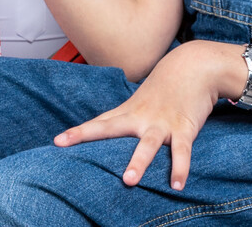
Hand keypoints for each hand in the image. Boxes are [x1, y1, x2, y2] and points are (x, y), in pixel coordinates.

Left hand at [53, 41, 231, 190]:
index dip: (78, 132)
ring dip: (139, 162)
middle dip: (87, 136)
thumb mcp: (141, 102)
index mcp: (129, 112)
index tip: (57, 142)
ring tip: (129, 181)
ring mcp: (162, 123)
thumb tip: (111, 134)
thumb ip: (126, 120)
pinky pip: (182, 151)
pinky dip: (180, 168)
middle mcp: (141, 117)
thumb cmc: (164, 88)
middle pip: (110, 127)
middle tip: (64, 145)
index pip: (100, 123)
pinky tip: (176, 185)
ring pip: (148, 144)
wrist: (194, 66)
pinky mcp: (184, 128)